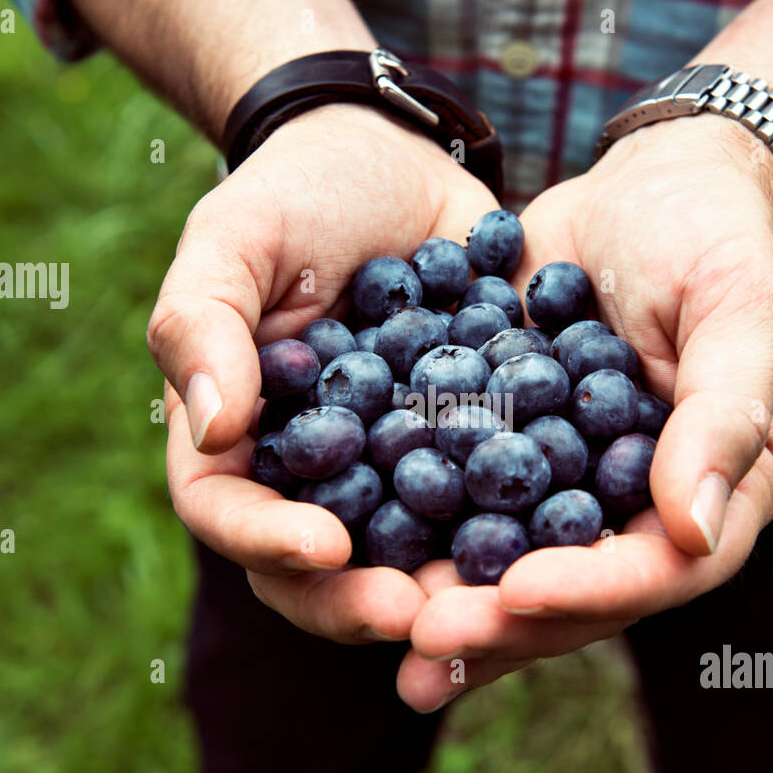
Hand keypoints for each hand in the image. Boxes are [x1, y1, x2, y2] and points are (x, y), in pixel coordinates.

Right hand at [150, 104, 500, 642]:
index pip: (231, 515)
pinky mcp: (468, 448)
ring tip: (499, 600)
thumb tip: (213, 430)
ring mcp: (395, 470)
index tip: (327, 546)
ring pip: (412, 555)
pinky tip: (570, 538)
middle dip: (366, 600)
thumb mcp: (232, 240)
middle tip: (423, 612)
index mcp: (241, 441)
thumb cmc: (291, 194)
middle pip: (321, 569)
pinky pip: (492, 500)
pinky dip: (525, 526)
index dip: (269, 544)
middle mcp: (316, 474)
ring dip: (450, 588)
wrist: (392, 160)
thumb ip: (202, 327)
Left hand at [396, 114, 772, 710]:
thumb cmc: (714, 235)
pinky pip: (464, 501)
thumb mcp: (739, 310)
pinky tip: (351, 549)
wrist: (649, 182)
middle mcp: (641, 509)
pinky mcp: (510, 451)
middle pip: (576, 589)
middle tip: (426, 640)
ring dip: (449, 600)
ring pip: (511, 562)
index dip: (593, 589)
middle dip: (501, 619)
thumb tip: (695, 534)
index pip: (660, 568)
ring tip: (382, 630)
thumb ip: (723, 416)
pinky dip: (415, 526)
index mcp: (719, 492)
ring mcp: (572, 485)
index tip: (520, 592)